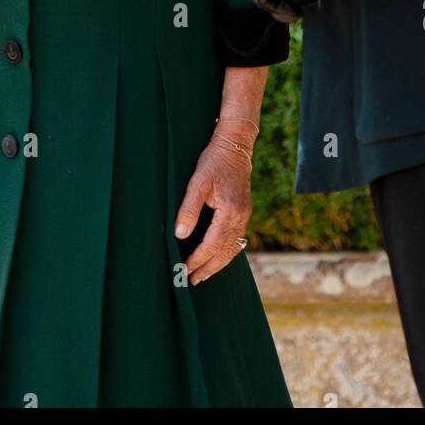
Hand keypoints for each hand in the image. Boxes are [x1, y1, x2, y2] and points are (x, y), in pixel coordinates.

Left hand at [174, 127, 254, 285]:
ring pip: (233, 248)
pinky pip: (237, 239)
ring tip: (203, 274)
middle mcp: (240, 217)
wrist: (235, 144)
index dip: (198, 259)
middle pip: (225, 252)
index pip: (212, 245)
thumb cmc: (215, 161)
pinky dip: (226, 251)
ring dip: (218, 263)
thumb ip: (189, 209)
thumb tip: (180, 234)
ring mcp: (244, 215)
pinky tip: (218, 254)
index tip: (185, 270)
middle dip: (208, 268)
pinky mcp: (243, 211)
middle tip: (192, 280)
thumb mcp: (198, 182)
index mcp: (230, 212)